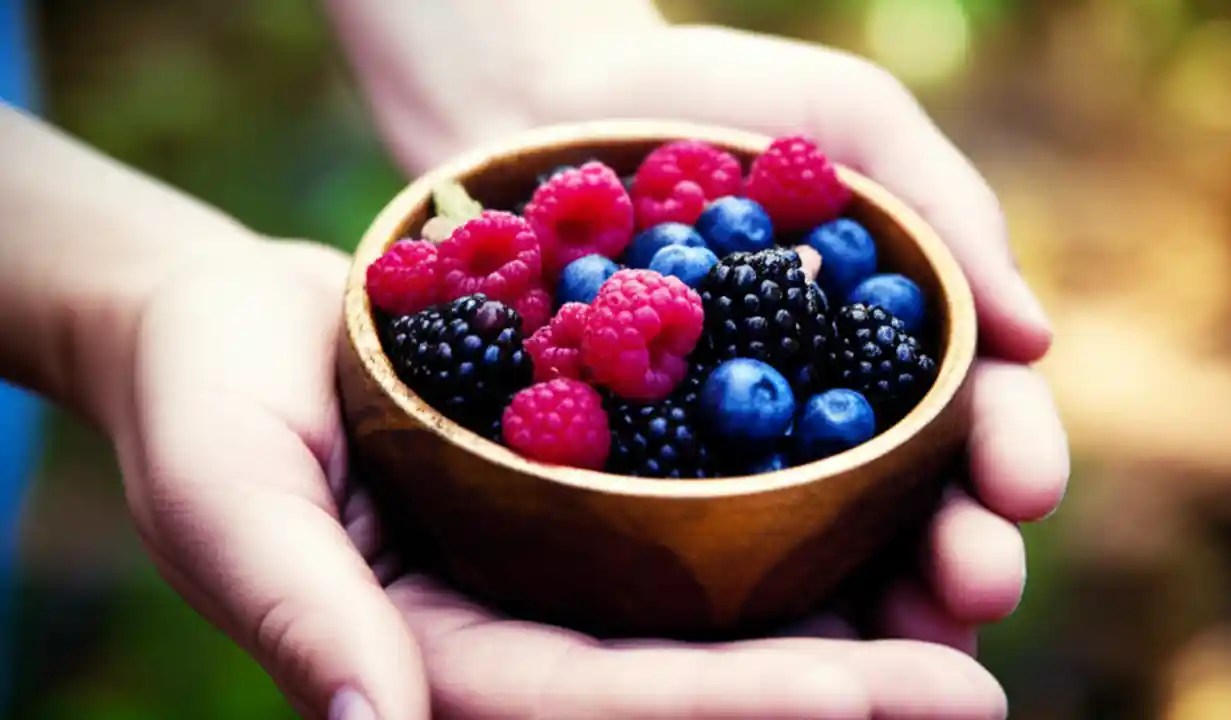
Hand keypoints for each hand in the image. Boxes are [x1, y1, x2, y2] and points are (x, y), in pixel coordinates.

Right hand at [111, 238, 1011, 719]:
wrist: (228, 319)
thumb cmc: (208, 403)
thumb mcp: (230, 493)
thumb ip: (296, 608)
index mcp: (443, 661)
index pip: (607, 702)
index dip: (749, 702)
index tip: (885, 693)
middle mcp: (520, 631)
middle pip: (690, 681)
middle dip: (836, 688)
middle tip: (974, 687)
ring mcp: (556, 568)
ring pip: (712, 616)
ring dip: (843, 620)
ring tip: (970, 601)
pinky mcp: (581, 496)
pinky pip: (696, 521)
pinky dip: (792, 525)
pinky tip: (890, 513)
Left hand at [353, 19, 1068, 717]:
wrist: (560, 109)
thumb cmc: (725, 100)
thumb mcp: (849, 120)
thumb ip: (947, 210)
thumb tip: (1037, 337)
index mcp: (892, 346)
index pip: (976, 419)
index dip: (1011, 453)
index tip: (1022, 484)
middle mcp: (825, 419)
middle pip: (910, 509)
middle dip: (955, 552)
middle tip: (975, 581)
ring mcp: (733, 459)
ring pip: (818, 552)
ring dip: (868, 603)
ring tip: (900, 635)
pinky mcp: (640, 477)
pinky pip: (687, 538)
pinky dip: (727, 586)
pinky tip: (752, 626)